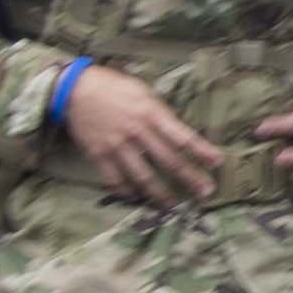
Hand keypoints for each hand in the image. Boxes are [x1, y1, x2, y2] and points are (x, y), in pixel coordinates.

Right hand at [63, 65, 226, 203]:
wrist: (75, 89)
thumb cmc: (113, 87)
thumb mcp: (143, 91)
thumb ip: (160, 113)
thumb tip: (178, 131)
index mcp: (151, 112)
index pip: (183, 136)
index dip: (202, 151)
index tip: (217, 162)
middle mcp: (137, 131)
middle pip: (169, 160)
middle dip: (190, 178)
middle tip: (206, 192)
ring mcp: (117, 145)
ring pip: (143, 176)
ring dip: (161, 193)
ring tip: (174, 206)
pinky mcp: (99, 154)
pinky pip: (115, 179)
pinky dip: (126, 191)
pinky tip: (136, 198)